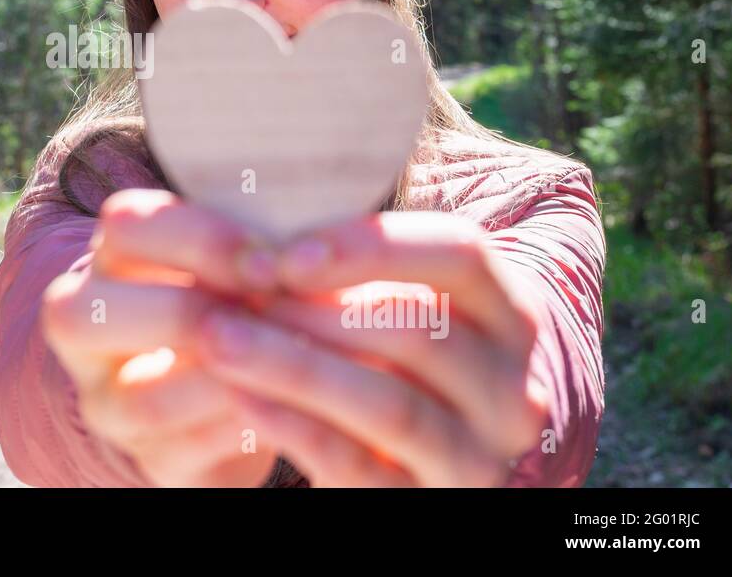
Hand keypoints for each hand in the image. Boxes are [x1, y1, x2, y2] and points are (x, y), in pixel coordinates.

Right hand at [40, 188, 281, 486]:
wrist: (240, 379)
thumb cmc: (248, 293)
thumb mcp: (246, 257)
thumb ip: (265, 242)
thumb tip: (312, 251)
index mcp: (110, 257)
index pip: (124, 228)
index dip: (198, 241)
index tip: (270, 261)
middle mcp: (84, 328)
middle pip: (89, 315)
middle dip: (187, 311)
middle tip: (266, 311)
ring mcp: (107, 402)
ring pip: (142, 398)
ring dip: (224, 378)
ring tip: (293, 359)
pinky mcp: (150, 458)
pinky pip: (186, 451)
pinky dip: (245, 424)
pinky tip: (296, 403)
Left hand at [189, 210, 550, 486]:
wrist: (432, 451)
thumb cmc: (395, 344)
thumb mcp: (400, 299)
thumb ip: (353, 265)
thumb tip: (257, 227)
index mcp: (513, 312)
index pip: (461, 255)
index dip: (369, 247)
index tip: (284, 253)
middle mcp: (513, 389)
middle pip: (420, 333)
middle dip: (314, 310)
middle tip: (236, 293)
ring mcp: (478, 455)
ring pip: (389, 405)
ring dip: (293, 366)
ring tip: (217, 336)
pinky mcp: (430, 505)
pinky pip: (358, 467)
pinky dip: (294, 427)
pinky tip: (239, 395)